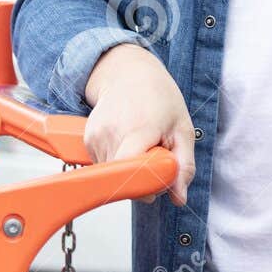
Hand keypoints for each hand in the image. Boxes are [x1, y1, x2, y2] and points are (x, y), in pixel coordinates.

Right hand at [84, 43, 195, 205]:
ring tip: (141, 147)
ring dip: (129, 171)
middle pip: (122, 179)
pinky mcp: (87, 141)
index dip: (146, 186)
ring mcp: (96, 137)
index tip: (158, 181)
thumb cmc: (158, 97)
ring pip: (112, 176)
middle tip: (155, 158)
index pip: (130, 174)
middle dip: (142, 179)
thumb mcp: (182, 128)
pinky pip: (104, 166)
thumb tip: (179, 197)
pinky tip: (127, 143)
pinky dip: (118, 162)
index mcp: (138, 129)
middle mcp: (111, 133)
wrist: (129, 74)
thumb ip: (184, 165)